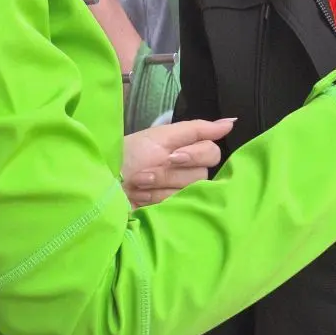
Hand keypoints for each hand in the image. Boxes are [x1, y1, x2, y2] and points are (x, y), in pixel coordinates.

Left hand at [121, 118, 235, 206]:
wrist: (103, 181)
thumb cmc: (129, 155)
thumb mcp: (162, 136)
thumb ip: (197, 129)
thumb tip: (232, 122)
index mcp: (187, 150)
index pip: (212, 153)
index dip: (194, 156)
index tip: (171, 156)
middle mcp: (187, 172)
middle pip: (201, 174)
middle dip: (170, 173)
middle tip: (147, 171)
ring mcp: (179, 194)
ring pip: (188, 192)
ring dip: (159, 186)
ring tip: (139, 183)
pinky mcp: (171, 212)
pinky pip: (177, 208)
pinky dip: (154, 201)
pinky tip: (140, 197)